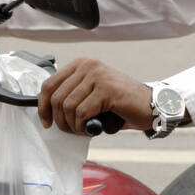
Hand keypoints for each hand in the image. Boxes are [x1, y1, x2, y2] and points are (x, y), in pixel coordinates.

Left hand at [38, 58, 152, 133]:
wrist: (151, 105)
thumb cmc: (120, 103)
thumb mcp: (91, 93)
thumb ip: (71, 95)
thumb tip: (47, 111)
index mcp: (81, 64)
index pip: (49, 84)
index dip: (42, 106)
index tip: (46, 121)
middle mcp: (88, 66)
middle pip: (56, 98)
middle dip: (60, 120)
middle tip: (71, 130)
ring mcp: (98, 75)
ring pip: (68, 106)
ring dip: (72, 125)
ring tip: (83, 129)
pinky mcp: (107, 89)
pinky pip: (82, 112)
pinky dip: (82, 125)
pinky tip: (91, 128)